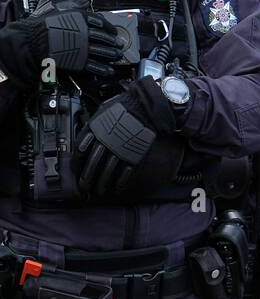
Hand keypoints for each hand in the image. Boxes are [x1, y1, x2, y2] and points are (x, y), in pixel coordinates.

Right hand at [0, 6, 121, 87]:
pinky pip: (94, 65)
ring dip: (111, 54)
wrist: (31, 42)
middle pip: (104, 38)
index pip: (100, 22)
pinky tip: (108, 71)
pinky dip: (103, 69)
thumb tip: (85, 3)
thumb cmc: (41, 25)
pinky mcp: (78, 61)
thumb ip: (74, 6)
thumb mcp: (58, 9)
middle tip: (119, 44)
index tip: (113, 30)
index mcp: (81, 19)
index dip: (109, 27)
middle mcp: (85, 32)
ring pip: (102, 51)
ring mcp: (83, 47)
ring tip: (117, 56)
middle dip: (113, 42)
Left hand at [76, 79, 183, 197]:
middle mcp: (106, 143)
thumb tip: (86, 131)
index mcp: (95, 132)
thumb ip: (93, 124)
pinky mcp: (134, 155)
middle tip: (84, 188)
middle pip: (92, 165)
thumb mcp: (102, 111)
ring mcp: (120, 150)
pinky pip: (125, 172)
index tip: (75, 171)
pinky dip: (120, 182)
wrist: (146, 107)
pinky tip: (116, 189)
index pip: (80, 152)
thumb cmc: (125, 106)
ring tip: (98, 192)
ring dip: (102, 184)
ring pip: (107, 172)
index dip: (77, 165)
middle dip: (87, 179)